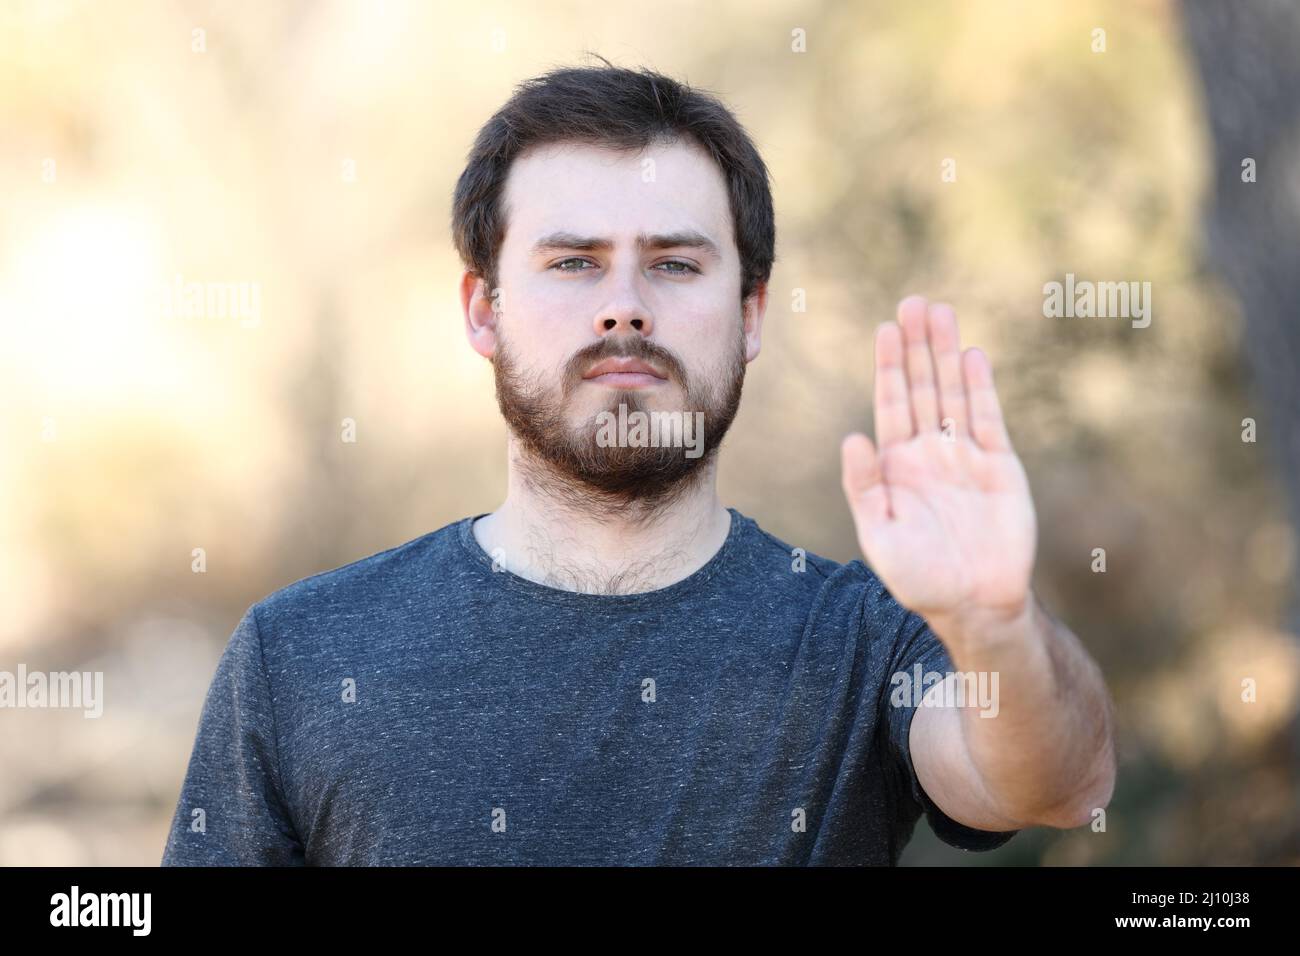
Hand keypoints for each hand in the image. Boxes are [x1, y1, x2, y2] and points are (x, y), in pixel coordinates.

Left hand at [841, 296, 1036, 637]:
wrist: (973, 604)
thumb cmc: (919, 576)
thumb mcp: (879, 534)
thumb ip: (864, 487)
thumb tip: (851, 437)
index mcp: (897, 465)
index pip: (891, 403)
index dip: (888, 365)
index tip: (886, 328)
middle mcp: (930, 452)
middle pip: (922, 387)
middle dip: (918, 346)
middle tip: (915, 302)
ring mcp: (966, 456)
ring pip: (954, 394)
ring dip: (947, 355)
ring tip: (942, 314)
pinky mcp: (1000, 468)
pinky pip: (989, 420)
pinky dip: (981, 389)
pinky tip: (973, 357)